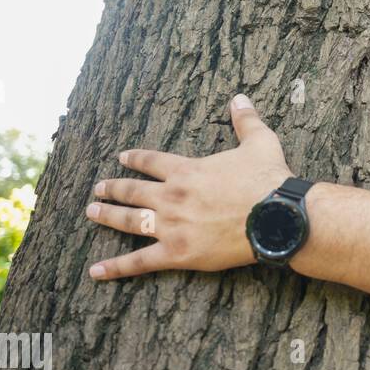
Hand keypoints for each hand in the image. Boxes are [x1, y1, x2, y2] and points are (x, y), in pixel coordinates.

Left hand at [84, 94, 292, 280]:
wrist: (277, 217)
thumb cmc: (268, 180)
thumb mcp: (260, 143)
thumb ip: (246, 121)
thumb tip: (240, 98)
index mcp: (187, 171)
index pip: (152, 162)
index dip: (135, 159)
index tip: (122, 157)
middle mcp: (172, 197)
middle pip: (133, 191)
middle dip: (113, 188)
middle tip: (99, 188)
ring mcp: (171, 226)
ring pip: (129, 221)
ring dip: (108, 216)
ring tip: (92, 212)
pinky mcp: (177, 252)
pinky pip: (140, 261)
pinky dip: (117, 267)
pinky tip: (96, 271)